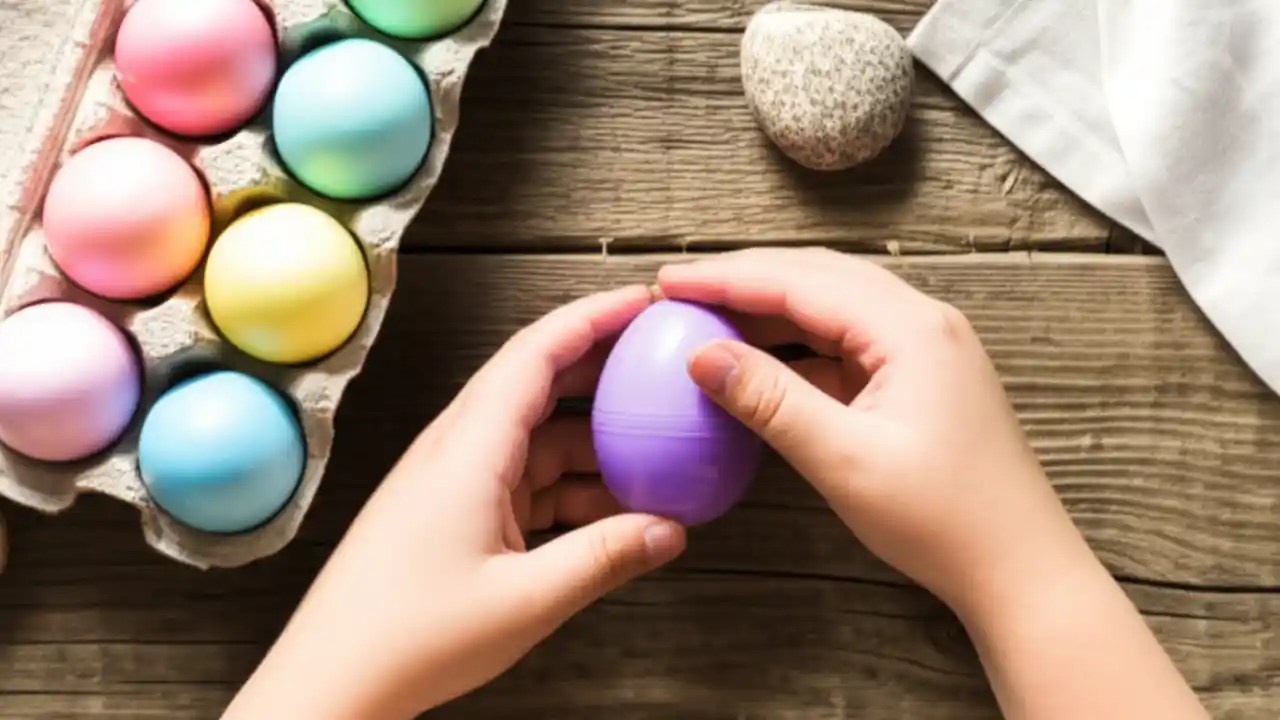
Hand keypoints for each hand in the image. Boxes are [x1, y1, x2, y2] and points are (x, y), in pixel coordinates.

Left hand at [224, 286, 685, 719]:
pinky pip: (524, 479)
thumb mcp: (525, 601)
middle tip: (658, 362)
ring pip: (536, 437)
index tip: (641, 302)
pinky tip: (609, 511)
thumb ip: (605, 558)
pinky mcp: (453, 512)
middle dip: (602, 367)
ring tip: (652, 453)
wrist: (332, 682)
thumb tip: (668, 529)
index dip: (593, 318)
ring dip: (592, 441)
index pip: (536, 353)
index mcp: (468, 450)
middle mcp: (457, 451)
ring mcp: (454, 481)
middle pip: (538, 383)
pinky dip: (570, 485)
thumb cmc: (406, 640)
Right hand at [659, 248, 1068, 611]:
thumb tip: (702, 357)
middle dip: (745, 279)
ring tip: (708, 318)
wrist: (1020, 568)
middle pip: (818, 277)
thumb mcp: (843, 460)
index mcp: (910, 328)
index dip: (728, 278)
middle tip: (680, 291)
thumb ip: (771, 401)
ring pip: (833, 306)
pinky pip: (848, 343)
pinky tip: (760, 362)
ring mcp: (927, 348)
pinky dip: (799, 345)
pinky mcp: (922, 378)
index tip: (668, 281)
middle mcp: (923, 321)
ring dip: (770, 309)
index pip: (800, 282)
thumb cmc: (942, 519)